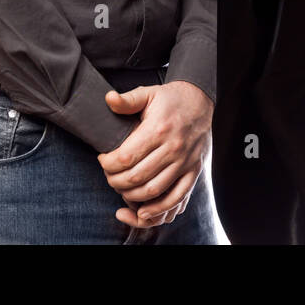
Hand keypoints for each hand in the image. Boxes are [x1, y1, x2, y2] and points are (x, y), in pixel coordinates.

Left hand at [97, 81, 212, 228]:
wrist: (201, 100)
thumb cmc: (171, 99)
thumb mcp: (149, 93)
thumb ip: (127, 100)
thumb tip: (108, 100)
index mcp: (158, 129)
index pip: (125, 158)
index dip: (108, 164)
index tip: (103, 160)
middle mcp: (173, 147)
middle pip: (136, 177)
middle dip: (115, 181)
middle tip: (109, 175)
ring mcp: (185, 161)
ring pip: (152, 190)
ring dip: (131, 195)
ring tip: (122, 188)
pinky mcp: (194, 170)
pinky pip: (177, 197)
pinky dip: (159, 209)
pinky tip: (143, 211)